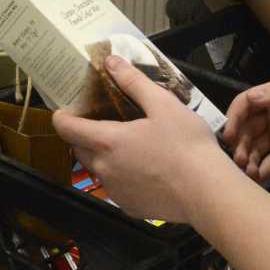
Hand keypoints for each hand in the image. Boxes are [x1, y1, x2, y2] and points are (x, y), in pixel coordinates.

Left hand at [54, 53, 237, 222]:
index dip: (62, 117)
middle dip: (85, 135)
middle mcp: (104, 168)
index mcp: (107, 141)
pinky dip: (124, 176)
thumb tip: (112, 62)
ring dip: (105, 156)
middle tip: (105, 122)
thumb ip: (133, 82)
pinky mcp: (130, 207)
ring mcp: (116, 191)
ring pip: (99, 169)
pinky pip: (118, 187)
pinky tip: (146, 169)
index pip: (67, 128)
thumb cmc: (186, 145)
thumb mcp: (163, 104)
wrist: (207, 192)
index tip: (66, 109)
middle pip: (80, 149)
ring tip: (130, 145)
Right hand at [224, 79, 269, 180]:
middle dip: (241, 143)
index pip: (248, 103)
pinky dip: (263, 169)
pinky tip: (258, 177)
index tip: (229, 136)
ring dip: (249, 158)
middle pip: (249, 128)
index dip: (235, 118)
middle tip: (239, 161)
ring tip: (247, 173)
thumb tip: (250, 98)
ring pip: (258, 147)